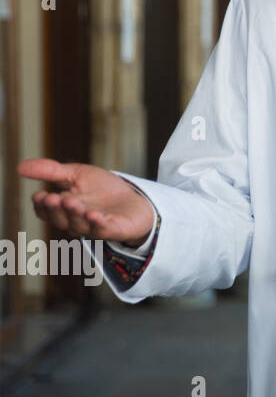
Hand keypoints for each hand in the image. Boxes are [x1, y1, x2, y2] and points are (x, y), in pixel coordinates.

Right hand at [18, 158, 155, 244]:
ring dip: (74, 214)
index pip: (46, 211)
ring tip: (72, 202)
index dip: (42, 205)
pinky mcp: (115, 230)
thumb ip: (52, 171)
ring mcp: (95, 227)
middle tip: (53, 198)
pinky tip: (94, 214)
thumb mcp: (77, 174)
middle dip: (56, 209)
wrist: (135, 198)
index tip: (40, 195)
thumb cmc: (103, 189)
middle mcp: (76, 221)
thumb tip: (20, 167)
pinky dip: (98, 223)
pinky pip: (104, 230)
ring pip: (80, 225)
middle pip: (60, 219)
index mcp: (63, 209)